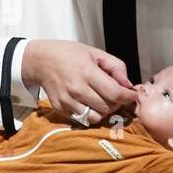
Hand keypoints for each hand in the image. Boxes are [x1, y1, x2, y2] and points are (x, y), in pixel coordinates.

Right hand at [20, 40, 137, 124]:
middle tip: (115, 95)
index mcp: (87, 72)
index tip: (131, 95)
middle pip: (107, 107)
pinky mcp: (61, 109)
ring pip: (96, 117)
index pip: (115, 93)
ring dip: (103, 111)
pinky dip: (89, 113)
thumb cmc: (68, 54)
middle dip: (116, 103)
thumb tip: (127, 85)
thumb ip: (116, 67)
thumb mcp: (95, 53)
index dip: (128, 97)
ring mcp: (67, 101)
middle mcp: (77, 89)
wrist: (41, 61)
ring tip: (101, 100)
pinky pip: (82, 119)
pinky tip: (88, 102)